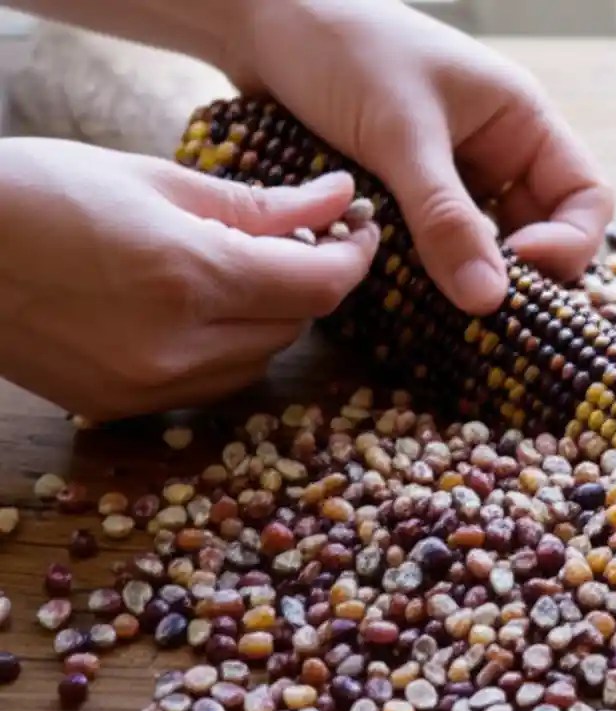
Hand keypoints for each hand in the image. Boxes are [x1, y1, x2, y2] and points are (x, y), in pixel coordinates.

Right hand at [0, 137, 377, 420]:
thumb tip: (337, 201)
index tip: (359, 231)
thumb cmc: (39, 192)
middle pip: (293, 327)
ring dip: (269, 319)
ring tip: (242, 270)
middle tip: (297, 240)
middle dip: (308, 283)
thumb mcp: (156, 181)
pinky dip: (226, 350)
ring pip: (257, 362)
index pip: (319, 287)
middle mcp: (176, 347)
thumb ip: (261, 205)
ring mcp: (145, 387)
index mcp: (190, 278)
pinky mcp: (119, 407)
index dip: (354, 258)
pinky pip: (210, 386)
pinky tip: (200, 309)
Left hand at [227, 0, 614, 314]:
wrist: (260, 17)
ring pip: (485, 246)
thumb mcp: (400, 135)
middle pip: (541, 231)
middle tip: (478, 308)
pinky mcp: (406, 193)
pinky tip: (400, 289)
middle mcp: (497, 151)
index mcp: (521, 121)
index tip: (517, 273)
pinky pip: (435, 244)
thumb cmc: (342, 48)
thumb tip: (489, 301)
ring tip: (437, 307)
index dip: (569, 243)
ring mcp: (452, 175)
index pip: (586, 197)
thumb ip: (445, 218)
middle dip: (519, 274)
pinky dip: (425, 269)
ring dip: (467, 276)